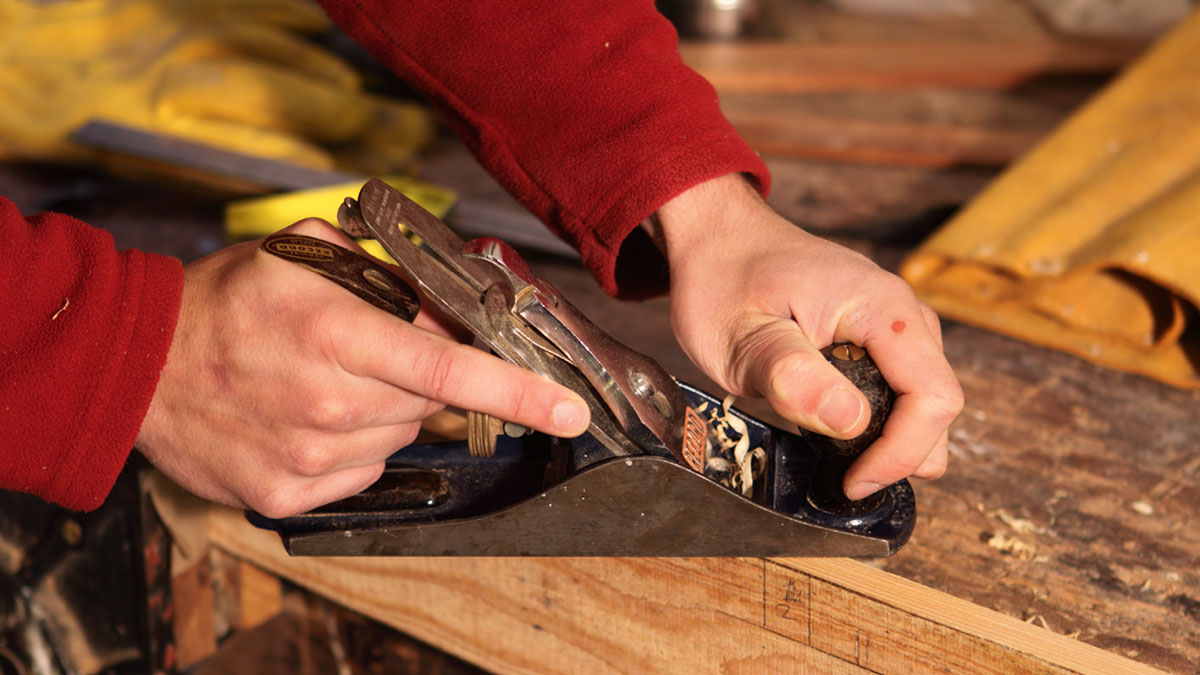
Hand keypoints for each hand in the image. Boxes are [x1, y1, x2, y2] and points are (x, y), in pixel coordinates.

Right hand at [135, 219, 589, 517]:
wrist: (139, 368)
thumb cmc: (226, 303)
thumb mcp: (303, 254)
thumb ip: (385, 273)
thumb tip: (446, 305)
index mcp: (335, 332)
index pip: (447, 366)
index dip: (516, 392)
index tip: (568, 413)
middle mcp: (327, 401)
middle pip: (429, 400)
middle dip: (417, 374)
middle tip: (364, 349)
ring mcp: (308, 456)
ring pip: (400, 436)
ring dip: (383, 408)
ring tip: (323, 380)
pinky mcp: (290, 495)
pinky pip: (364, 470)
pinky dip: (353, 443)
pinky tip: (307, 416)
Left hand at [655, 174, 962, 499]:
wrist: (718, 239)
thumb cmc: (724, 281)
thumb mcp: (741, 337)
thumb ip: (793, 377)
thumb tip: (853, 422)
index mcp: (881, 307)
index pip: (935, 398)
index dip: (902, 453)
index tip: (853, 482)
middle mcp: (903, 313)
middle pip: (937, 407)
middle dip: (897, 454)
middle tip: (838, 477)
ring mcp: (895, 326)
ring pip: (922, 404)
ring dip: (887, 441)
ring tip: (830, 454)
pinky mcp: (880, 339)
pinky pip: (900, 392)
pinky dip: (876, 423)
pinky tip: (829, 427)